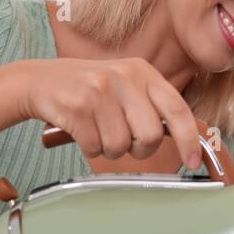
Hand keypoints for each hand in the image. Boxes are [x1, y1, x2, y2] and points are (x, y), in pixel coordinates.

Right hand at [20, 57, 201, 167]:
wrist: (39, 81)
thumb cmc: (89, 89)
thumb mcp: (125, 85)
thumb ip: (152, 105)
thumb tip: (185, 138)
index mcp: (142, 71)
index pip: (177, 109)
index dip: (189, 140)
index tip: (193, 161)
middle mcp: (123, 77)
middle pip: (151, 135)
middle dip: (140, 149)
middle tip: (127, 142)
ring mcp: (99, 90)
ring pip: (121, 146)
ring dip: (110, 149)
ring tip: (98, 130)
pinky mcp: (77, 106)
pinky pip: (95, 147)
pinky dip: (90, 147)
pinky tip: (82, 130)